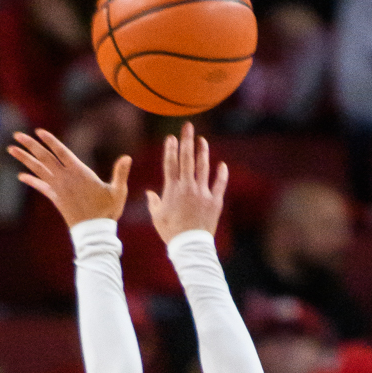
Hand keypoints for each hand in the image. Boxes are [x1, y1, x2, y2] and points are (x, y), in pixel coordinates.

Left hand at [8, 128, 129, 227]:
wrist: (94, 233)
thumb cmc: (108, 211)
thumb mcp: (118, 191)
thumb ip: (120, 173)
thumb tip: (127, 157)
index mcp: (79, 172)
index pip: (62, 152)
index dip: (50, 141)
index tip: (38, 131)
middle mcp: (65, 178)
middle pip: (44, 157)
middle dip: (30, 145)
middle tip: (16, 134)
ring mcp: (58, 188)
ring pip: (38, 169)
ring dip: (24, 158)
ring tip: (10, 149)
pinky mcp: (56, 199)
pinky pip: (40, 187)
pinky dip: (31, 180)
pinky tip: (21, 175)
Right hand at [146, 123, 229, 243]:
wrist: (190, 246)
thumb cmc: (171, 232)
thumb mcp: (157, 217)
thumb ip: (154, 202)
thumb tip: (149, 193)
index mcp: (172, 189)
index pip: (170, 163)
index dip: (170, 148)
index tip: (171, 137)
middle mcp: (188, 187)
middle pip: (186, 158)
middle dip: (187, 141)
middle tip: (188, 126)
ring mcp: (202, 193)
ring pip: (203, 167)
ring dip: (203, 152)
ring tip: (203, 141)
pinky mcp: (215, 201)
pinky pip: (220, 184)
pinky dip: (222, 174)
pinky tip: (222, 165)